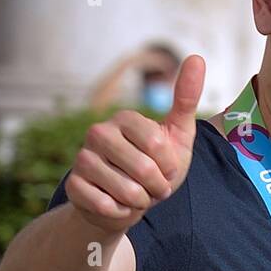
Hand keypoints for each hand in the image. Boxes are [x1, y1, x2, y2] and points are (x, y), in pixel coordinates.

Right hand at [67, 53, 204, 234]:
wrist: (126, 203)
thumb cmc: (155, 168)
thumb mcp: (176, 135)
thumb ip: (186, 99)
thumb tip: (197, 57)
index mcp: (125, 118)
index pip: (158, 146)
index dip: (169, 167)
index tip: (166, 170)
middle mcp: (99, 132)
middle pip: (144, 170)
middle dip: (157, 188)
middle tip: (153, 188)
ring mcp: (83, 158)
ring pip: (126, 191)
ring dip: (140, 202)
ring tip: (137, 196)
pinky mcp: (73, 184)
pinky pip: (106, 206)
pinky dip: (120, 213)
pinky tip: (118, 205)